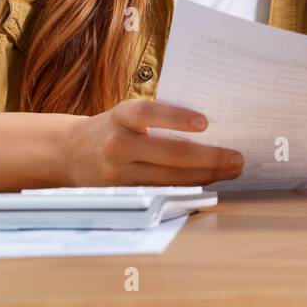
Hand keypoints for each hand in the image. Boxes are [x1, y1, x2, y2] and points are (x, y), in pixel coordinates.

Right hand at [61, 98, 243, 186]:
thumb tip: (208, 126)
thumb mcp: (126, 113)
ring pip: (169, 178)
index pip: (148, 114)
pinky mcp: (124, 194)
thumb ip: (156, 118)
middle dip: (208, 158)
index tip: (205, 123)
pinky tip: (209, 181)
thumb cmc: (112, 127)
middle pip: (168, 154)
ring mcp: (119, 173)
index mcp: (120, 116)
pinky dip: (188, 186)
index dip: (176, 118)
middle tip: (237, 158)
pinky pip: (162, 191)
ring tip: (231, 170)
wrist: (69, 153)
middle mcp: (117, 144)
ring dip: (205, 176)